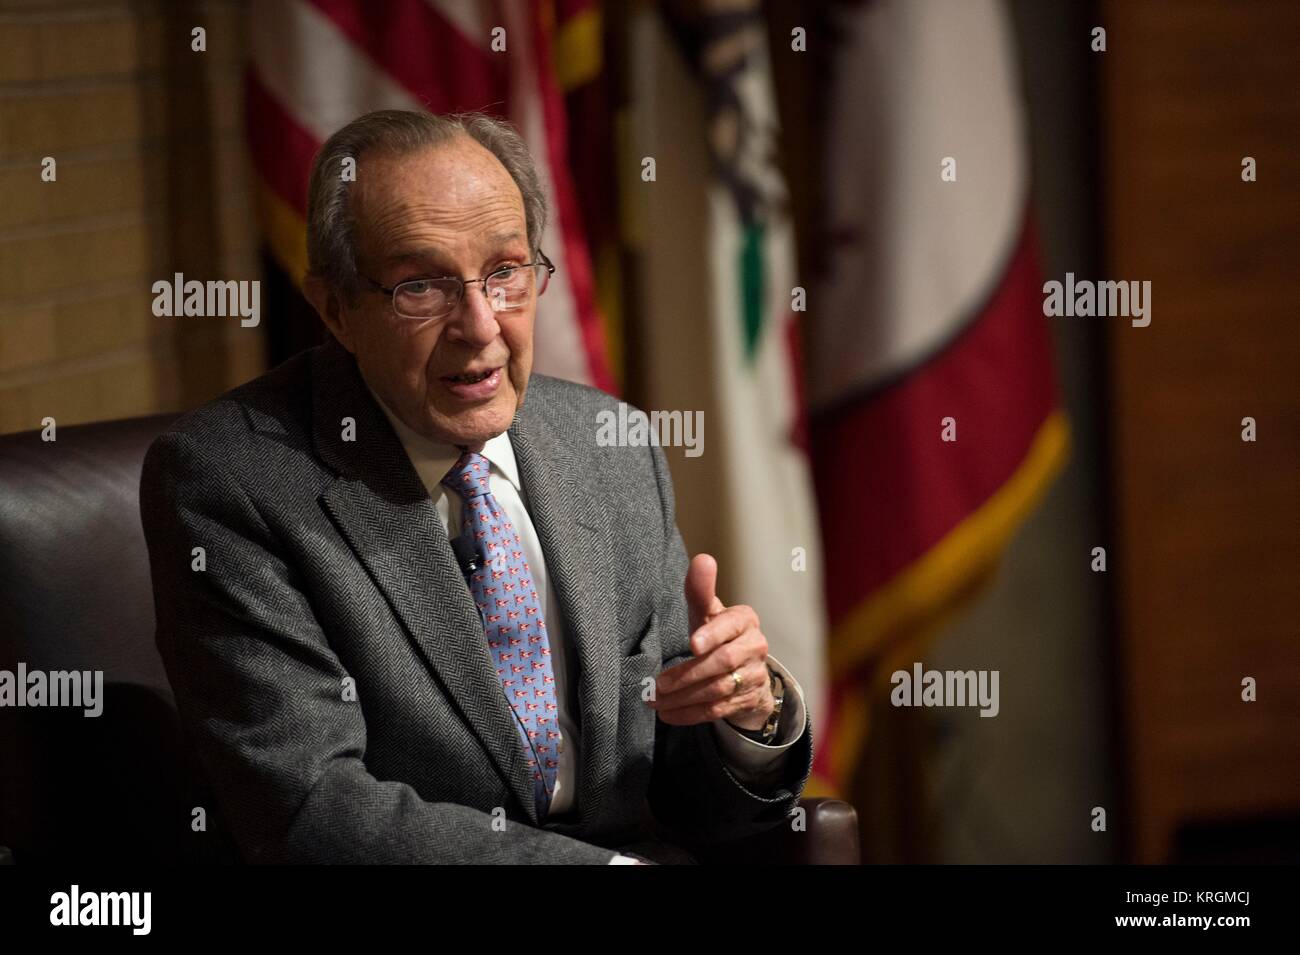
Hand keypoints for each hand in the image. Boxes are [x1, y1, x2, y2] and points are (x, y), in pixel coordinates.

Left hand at [647, 554, 773, 730]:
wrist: (745, 668)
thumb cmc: (717, 632)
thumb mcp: (708, 612)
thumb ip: (701, 590)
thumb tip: (703, 559)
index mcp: (745, 620)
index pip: (730, 626)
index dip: (713, 635)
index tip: (692, 643)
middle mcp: (755, 646)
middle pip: (722, 662)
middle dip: (687, 674)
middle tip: (657, 684)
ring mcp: (755, 675)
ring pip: (718, 689)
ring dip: (684, 698)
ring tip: (655, 701)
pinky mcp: (749, 699)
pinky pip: (719, 710)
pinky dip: (691, 714)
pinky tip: (668, 714)